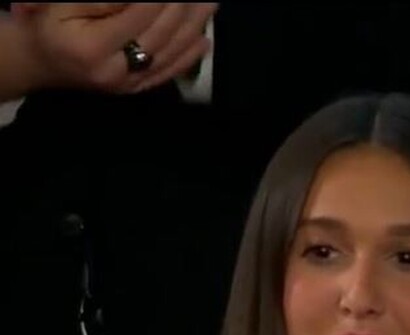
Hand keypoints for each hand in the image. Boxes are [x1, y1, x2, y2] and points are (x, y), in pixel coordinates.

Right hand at [12, 3, 215, 94]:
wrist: (39, 61)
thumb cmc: (48, 24)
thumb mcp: (64, 4)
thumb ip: (103, 1)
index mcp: (91, 47)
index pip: (137, 16)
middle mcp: (114, 71)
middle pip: (160, 34)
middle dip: (183, 7)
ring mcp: (128, 84)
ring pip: (171, 53)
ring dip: (194, 26)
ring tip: (210, 3)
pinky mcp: (136, 90)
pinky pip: (169, 72)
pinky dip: (190, 55)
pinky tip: (204, 38)